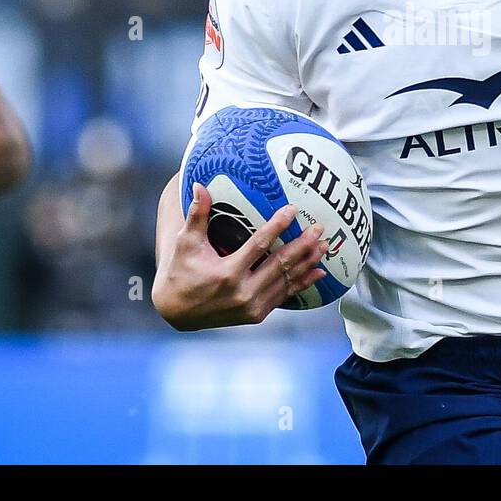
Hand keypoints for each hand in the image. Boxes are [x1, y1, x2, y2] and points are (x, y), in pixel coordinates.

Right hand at [152, 182, 328, 329]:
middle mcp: (242, 292)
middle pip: (280, 264)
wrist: (177, 312)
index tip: (292, 210)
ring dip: (307, 263)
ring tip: (324, 246)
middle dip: (302, 245)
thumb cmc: (180, 272)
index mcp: (226, 273)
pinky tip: (318, 272)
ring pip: (287, 281)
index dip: (277, 226)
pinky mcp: (256, 314)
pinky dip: (302, 283)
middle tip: (319, 228)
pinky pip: (285, 296)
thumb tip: (199, 186)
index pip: (259, 245)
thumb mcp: (185, 244)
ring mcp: (252, 306)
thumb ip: (196, 215)